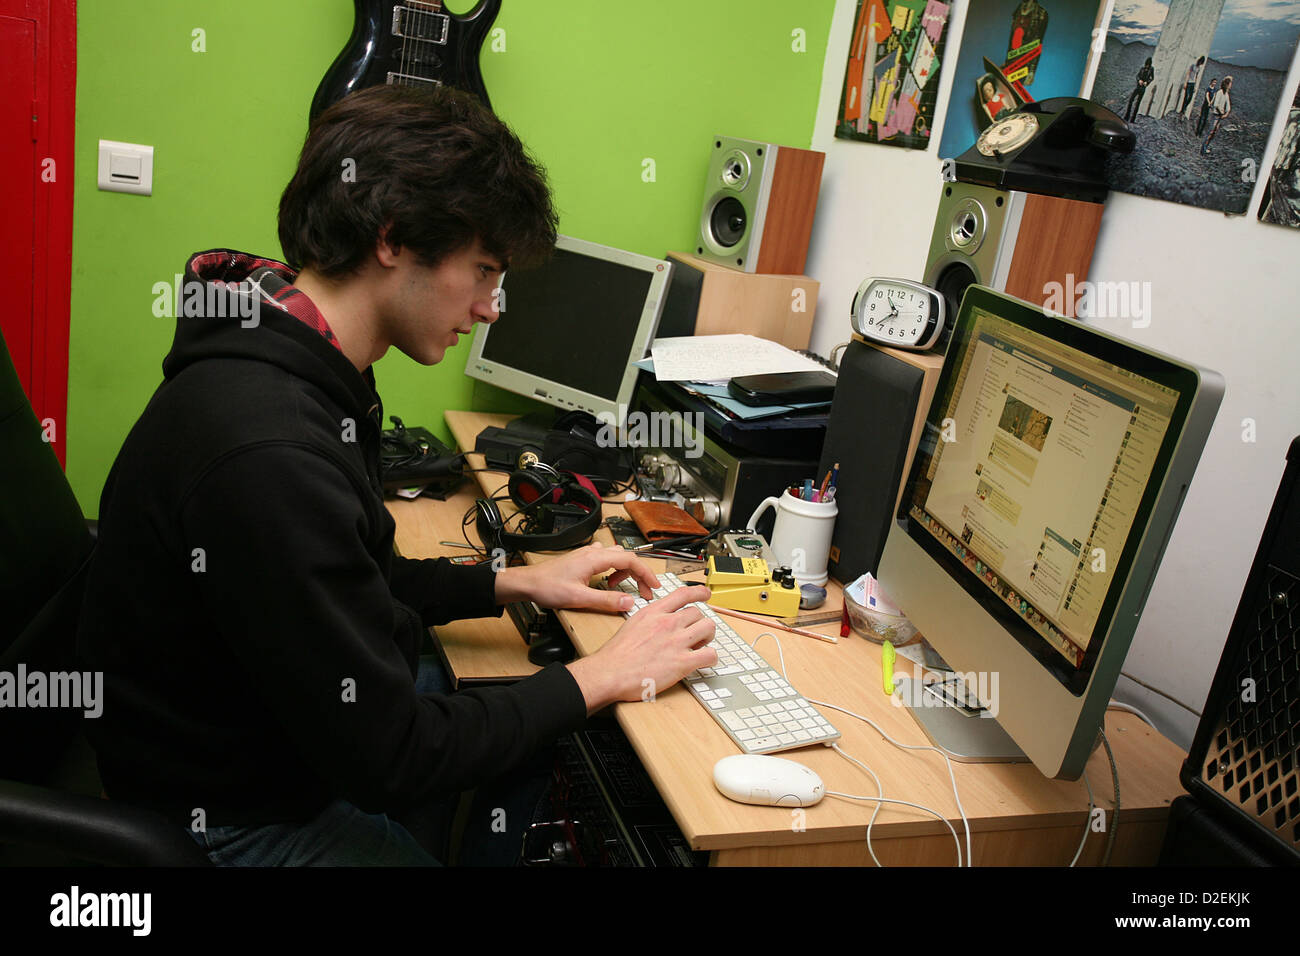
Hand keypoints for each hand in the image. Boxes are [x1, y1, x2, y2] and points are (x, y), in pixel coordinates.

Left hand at [493, 542, 659, 612]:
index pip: (630, 560)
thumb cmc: (547, 587)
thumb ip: (606, 600)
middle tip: (644, 592)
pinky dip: (613, 570)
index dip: (646, 573)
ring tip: (618, 589)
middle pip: (626, 558)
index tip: (654, 586)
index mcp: (595, 559)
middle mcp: (593, 553)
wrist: (528, 583)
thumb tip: (628, 602)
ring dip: (624, 572)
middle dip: (638, 575)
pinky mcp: (583, 559)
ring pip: (617, 557)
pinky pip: (606, 559)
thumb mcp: (579, 598)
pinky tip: (606, 581)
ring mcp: (588, 554)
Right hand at [567, 584, 717, 711]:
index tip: (705, 594)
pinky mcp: (682, 662)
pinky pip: (710, 654)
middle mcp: (668, 623)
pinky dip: (710, 657)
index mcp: (654, 613)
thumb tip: (659, 621)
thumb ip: (650, 620)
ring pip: (708, 628)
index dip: (698, 592)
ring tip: (700, 646)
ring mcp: (676, 642)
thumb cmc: (616, 654)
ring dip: (707, 637)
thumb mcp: (632, 624)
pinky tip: (702, 661)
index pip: (683, 594)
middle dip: (699, 623)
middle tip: (695, 634)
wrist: (610, 672)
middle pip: (698, 613)